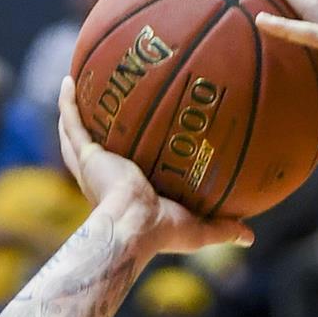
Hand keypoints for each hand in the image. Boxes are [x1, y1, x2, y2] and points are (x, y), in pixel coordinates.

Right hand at [55, 78, 251, 255]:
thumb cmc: (162, 232)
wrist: (134, 228)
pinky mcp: (86, 155)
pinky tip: (68, 79)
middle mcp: (102, 175)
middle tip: (98, 101)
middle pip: (92, 144)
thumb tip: (250, 237)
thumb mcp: (199, 228)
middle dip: (91, 124)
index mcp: (123, 189)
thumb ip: (223, 228)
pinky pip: (73, 122)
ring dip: (72, 108)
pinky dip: (67, 102)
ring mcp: (91, 164)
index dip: (121, 152)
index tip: (131, 134)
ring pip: (76, 131)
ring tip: (74, 82)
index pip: (120, 166)